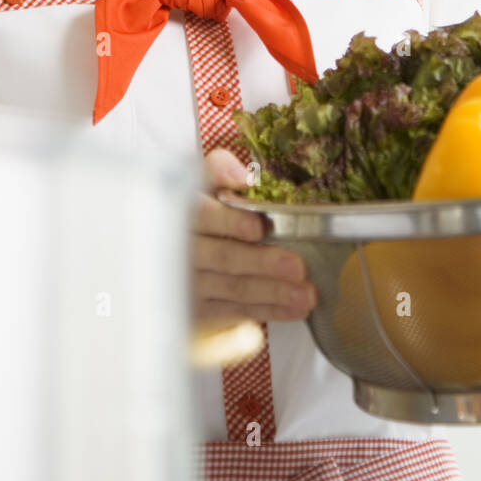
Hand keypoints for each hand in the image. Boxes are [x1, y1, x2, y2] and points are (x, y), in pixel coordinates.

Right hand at [192, 147, 317, 326]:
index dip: (229, 221)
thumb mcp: (203, 182)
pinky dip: (267, 310)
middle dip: (260, 262)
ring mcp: (189, 282)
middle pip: (221, 256)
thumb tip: (244, 177)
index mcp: (182, 210)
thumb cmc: (200, 208)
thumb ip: (219, 169)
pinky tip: (294, 309)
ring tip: (305, 294)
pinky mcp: (198, 308)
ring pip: (232, 287)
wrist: (175, 249)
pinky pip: (234, 311)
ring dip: (271, 292)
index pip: (201, 215)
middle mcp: (182, 248)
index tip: (259, 227)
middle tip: (296, 266)